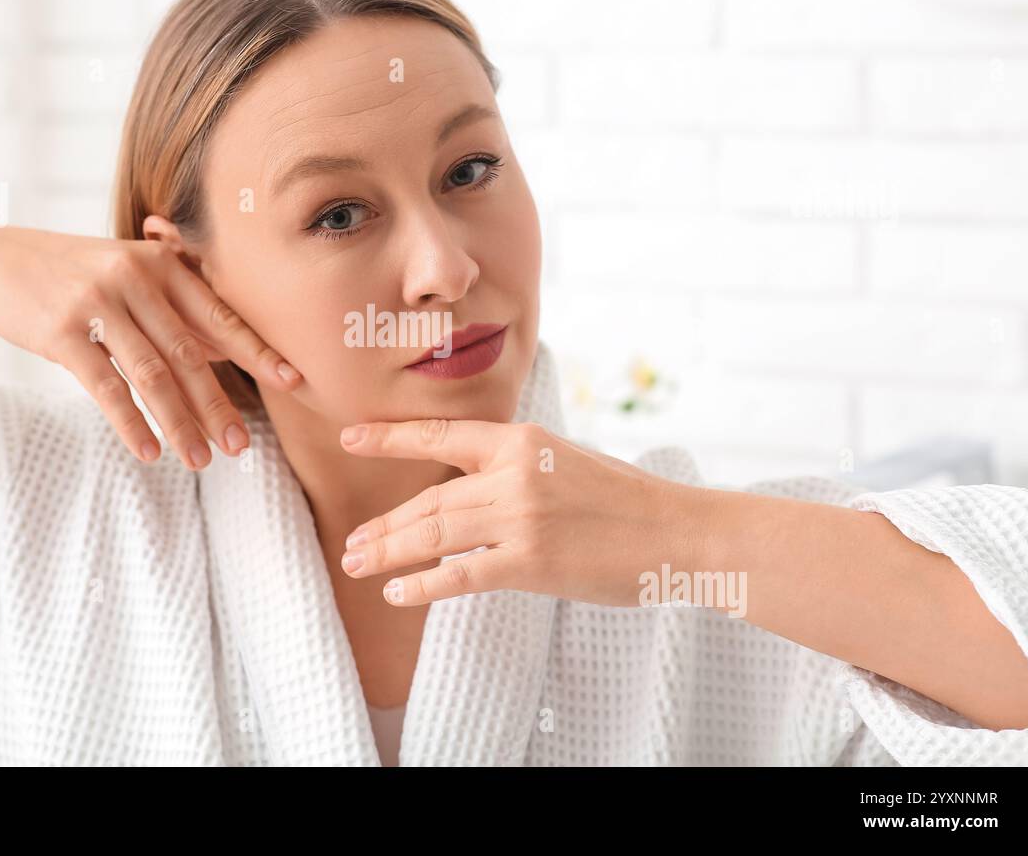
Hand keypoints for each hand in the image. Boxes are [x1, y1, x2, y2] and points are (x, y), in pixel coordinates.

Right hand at [0, 218, 301, 467]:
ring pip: (153, 375)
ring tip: (201, 461)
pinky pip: (106, 386)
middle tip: (242, 447)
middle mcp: (136, 278)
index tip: (292, 380)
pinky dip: (131, 423)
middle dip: (219, 406)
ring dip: (180, 424)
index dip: (258, 351)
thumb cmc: (72, 274)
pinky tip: (149, 452)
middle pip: (191, 354)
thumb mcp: (128, 275)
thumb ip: (176, 309)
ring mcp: (98, 303)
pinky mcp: (62, 331)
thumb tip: (231, 350)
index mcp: (161, 265)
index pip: (219, 315)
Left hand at [337, 419, 702, 606]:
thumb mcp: (565, 460)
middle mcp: (514, 473)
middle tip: (351, 542)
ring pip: (435, 533)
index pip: (441, 435)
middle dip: (384, 524)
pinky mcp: (531, 562)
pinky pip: (461, 574)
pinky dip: (424, 585)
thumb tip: (469, 488)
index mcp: (521, 440)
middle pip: (430, 498)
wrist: (676, 532)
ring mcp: (521, 517)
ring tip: (357, 564)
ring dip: (389, 551)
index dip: (391, 438)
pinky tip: (398, 592)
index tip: (351, 437)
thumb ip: (514, 468)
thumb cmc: (625, 500)